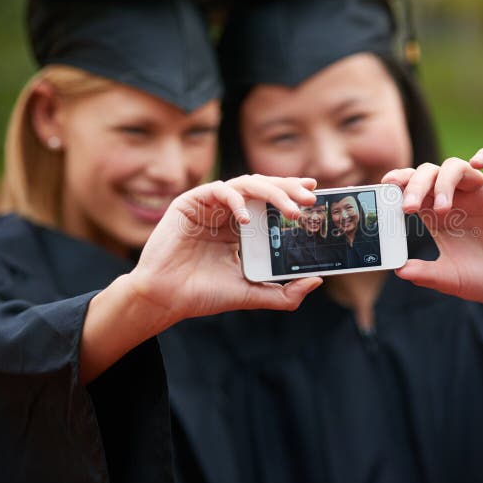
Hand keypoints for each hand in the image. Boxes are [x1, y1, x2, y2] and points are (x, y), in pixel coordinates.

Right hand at [128, 175, 323, 328]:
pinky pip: (219, 191)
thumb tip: (317, 281)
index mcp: (242, 227)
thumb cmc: (204, 295)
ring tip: (292, 210)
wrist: (166, 298)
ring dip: (273, 193)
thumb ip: (285, 293)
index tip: (315, 196)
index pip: (272, 202)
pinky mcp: (191, 202)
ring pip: (247, 184)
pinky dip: (236, 201)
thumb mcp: (253, 293)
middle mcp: (228, 212)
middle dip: (289, 190)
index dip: (292, 194)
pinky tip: (247, 220)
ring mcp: (210, 205)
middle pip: (264, 188)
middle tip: (310, 199)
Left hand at [382, 150, 482, 311]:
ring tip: (442, 209)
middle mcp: (455, 198)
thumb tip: (399, 270)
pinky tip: (477, 161)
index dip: (395, 184)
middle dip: (413, 185)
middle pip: (427, 174)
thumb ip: (427, 274)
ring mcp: (480, 193)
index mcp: (435, 215)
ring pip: (455, 167)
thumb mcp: (451, 279)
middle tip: (407, 207)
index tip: (380, 190)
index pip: (410, 189)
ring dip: (443, 182)